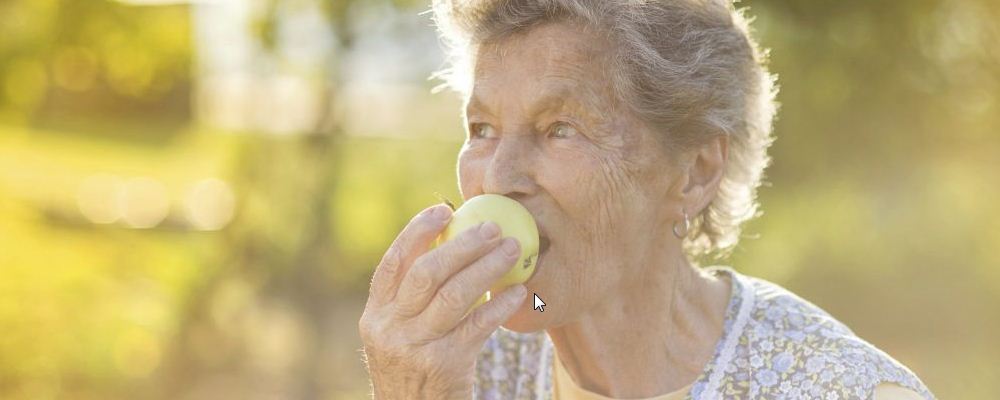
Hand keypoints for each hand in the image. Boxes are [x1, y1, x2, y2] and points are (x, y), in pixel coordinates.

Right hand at [359, 204, 526, 398]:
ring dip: (487, 267)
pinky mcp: (445, 365)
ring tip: (512, 250)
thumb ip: (411, 299)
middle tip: (492, 228)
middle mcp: (390, 329)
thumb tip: (448, 243)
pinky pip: (478, 326)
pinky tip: (517, 292)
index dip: (417, 231)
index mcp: (375, 315)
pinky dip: (500, 305)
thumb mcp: (398, 336)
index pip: (393, 262)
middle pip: (426, 273)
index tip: (444, 210)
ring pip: (454, 295)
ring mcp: (416, 348)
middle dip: (462, 245)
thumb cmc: (415, 369)